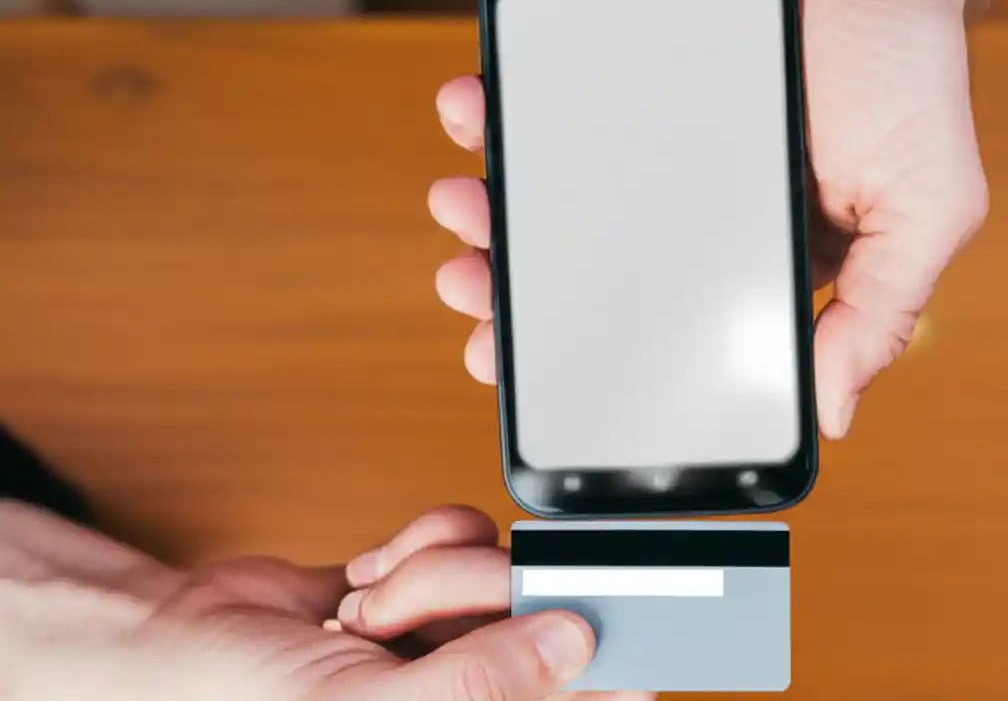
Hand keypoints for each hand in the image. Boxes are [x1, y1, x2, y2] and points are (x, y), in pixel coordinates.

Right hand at [0, 501, 646, 700]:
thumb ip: (478, 685)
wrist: (176, 644)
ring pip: (505, 566)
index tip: (622, 610)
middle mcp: (485, 684)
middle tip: (396, 618)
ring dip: (430, 574)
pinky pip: (466, 532)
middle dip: (470, 598)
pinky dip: (418, 542)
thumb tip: (577, 646)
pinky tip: (368, 578)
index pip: (592, 697)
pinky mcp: (436, 578)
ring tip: (364, 612)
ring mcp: (463, 630)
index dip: (613, 660)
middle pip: (548, 614)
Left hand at [428, 0, 987, 438]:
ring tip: (462, 212)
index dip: (594, 357)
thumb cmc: (908, 72)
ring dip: (490, 218)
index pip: (668, 332)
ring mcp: (653, 154)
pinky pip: (544, 115)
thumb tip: (834, 412)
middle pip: (591, 277)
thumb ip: (882, 311)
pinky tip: (470, 119)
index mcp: (767, 264)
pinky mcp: (622, 89)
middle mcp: (700, 219)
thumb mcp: (925, 206)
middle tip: (473, 295)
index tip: (528, 372)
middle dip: (518, 295)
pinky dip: (495, 119)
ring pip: (552, 207)